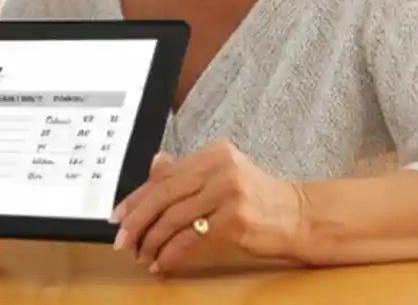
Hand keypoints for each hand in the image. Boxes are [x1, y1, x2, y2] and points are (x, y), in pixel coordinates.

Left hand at [111, 142, 305, 274]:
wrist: (300, 216)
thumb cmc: (257, 198)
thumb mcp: (223, 175)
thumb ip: (188, 172)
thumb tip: (154, 165)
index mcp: (213, 153)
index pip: (164, 176)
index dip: (136, 198)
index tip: (117, 217)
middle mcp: (220, 169)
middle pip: (165, 196)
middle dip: (138, 222)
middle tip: (122, 241)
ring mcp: (229, 194)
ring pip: (175, 220)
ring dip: (153, 242)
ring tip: (143, 256)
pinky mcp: (236, 222)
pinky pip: (192, 240)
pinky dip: (172, 254)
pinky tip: (164, 264)